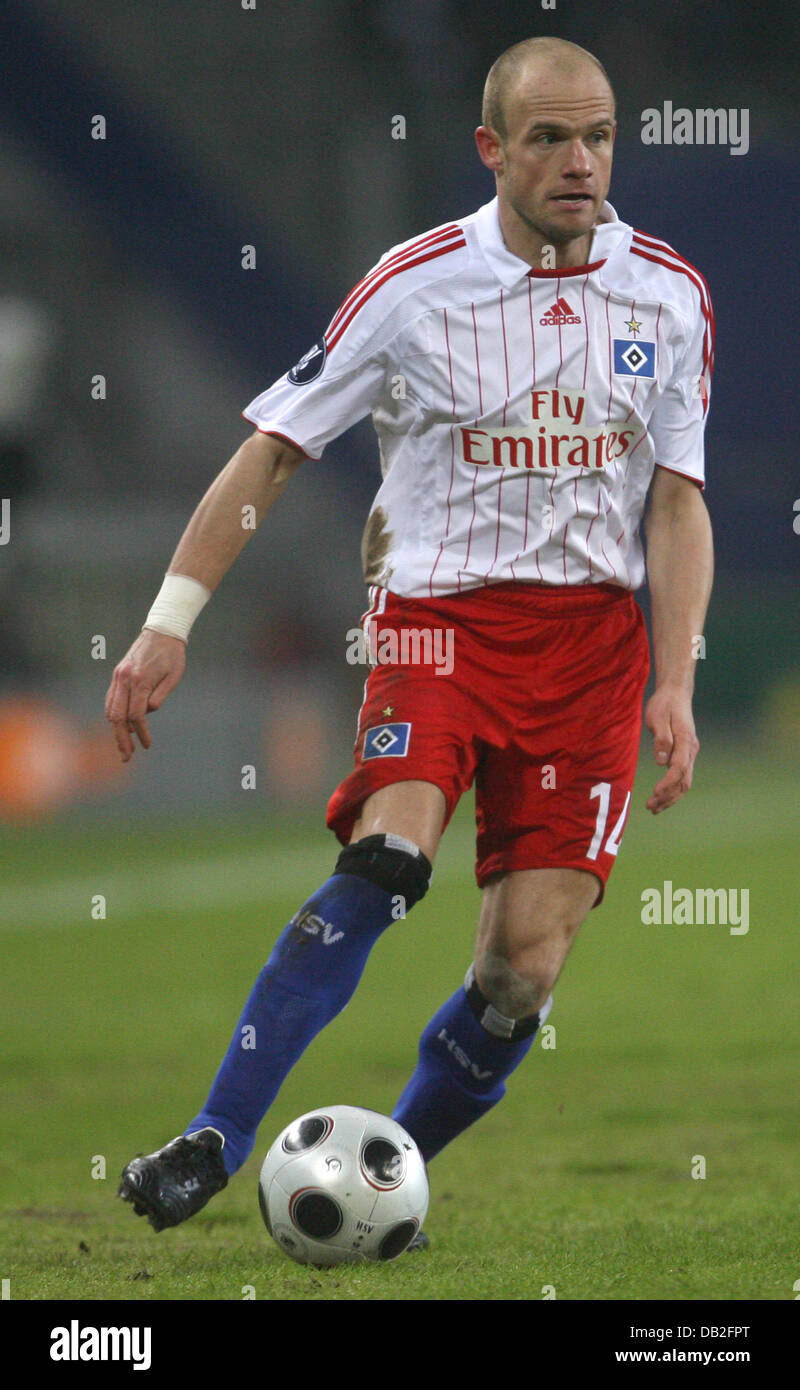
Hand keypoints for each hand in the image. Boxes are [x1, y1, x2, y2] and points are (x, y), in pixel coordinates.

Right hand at [105, 629, 186, 761]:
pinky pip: (111, 700)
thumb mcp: (173, 677)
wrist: (161, 631)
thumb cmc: (172, 655)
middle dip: (121, 739)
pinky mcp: (117, 675)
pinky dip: (114, 716)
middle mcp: (124, 679)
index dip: (141, 733)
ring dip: (115, 730)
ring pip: (110, 709)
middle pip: (117, 716)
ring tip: (122, 747)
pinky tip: (120, 728)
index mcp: (140, 680)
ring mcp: (118, 677)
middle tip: (127, 756)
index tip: (147, 745)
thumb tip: (146, 714)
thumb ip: (159, 697)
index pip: (136, 715)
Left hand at [644, 685, 698, 813]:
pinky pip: (681, 777)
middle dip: (668, 797)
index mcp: (686, 741)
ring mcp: (690, 754)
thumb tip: (661, 762)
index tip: (655, 792)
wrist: (676, 694)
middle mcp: (692, 750)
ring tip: (653, 808)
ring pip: (684, 782)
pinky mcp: (685, 755)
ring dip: (670, 797)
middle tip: (650, 807)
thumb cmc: (664, 704)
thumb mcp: (658, 717)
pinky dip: (672, 790)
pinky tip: (661, 798)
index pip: (679, 768)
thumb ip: (661, 739)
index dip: (667, 783)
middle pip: (683, 781)